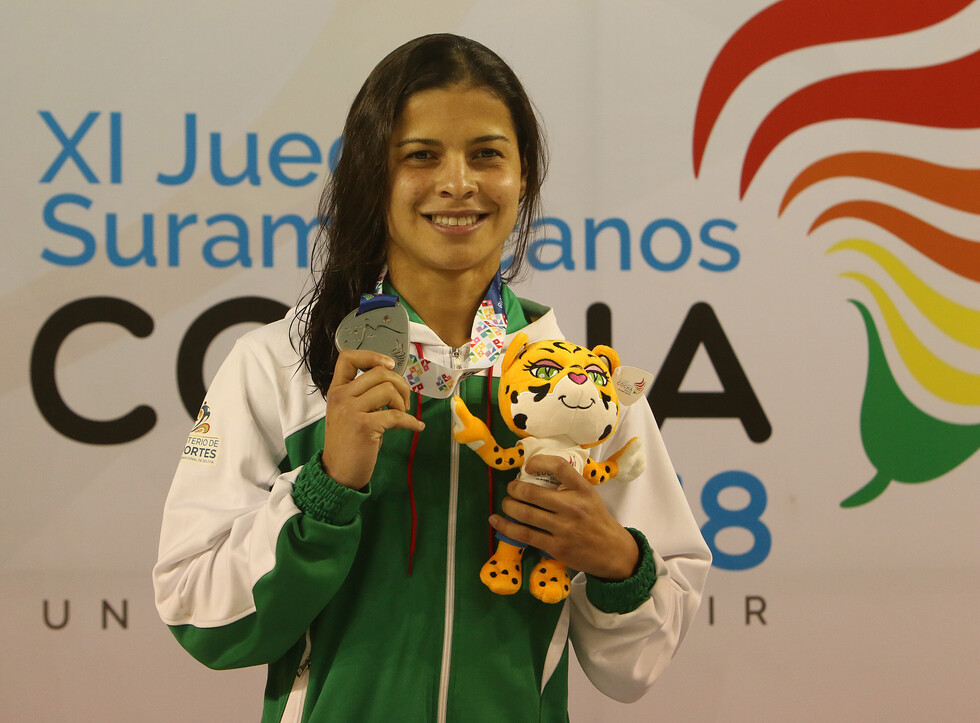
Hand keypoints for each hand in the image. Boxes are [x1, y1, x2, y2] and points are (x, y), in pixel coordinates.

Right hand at [321, 350, 424, 489]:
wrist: (338, 473)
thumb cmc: (348, 443)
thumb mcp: (347, 413)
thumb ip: (362, 395)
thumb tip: (393, 382)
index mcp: (336, 390)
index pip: (348, 358)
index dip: (372, 356)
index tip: (389, 365)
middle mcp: (341, 396)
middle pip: (379, 372)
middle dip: (400, 384)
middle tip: (403, 401)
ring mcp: (350, 410)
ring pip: (389, 389)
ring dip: (402, 403)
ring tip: (402, 415)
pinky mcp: (364, 425)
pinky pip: (397, 415)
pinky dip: (412, 422)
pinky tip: (416, 427)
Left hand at [490, 454, 639, 580]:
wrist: (613, 552)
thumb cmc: (597, 520)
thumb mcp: (589, 496)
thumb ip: (568, 486)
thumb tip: (534, 475)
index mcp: (582, 489)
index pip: (559, 467)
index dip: (539, 462)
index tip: (527, 467)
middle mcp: (573, 506)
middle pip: (533, 492)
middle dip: (514, 488)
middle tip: (511, 488)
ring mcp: (564, 528)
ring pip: (526, 513)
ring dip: (509, 506)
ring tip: (506, 503)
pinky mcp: (556, 547)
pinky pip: (525, 534)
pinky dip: (506, 526)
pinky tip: (496, 520)